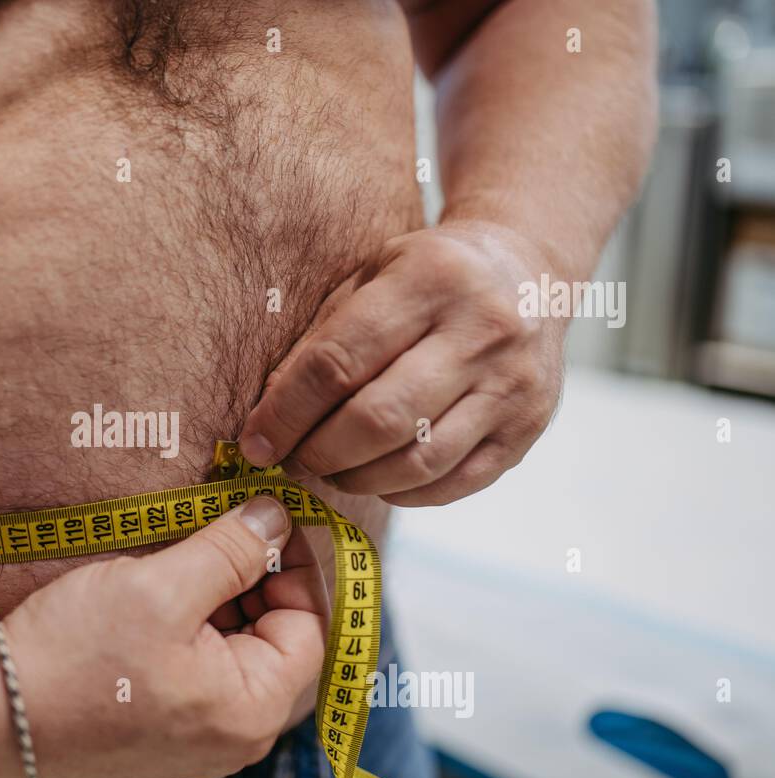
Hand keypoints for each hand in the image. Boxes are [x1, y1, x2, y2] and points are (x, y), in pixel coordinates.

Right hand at [0, 496, 326, 777]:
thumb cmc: (74, 656)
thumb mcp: (161, 586)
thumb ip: (232, 549)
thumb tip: (278, 516)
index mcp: (251, 711)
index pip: (312, 626)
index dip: (297, 564)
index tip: (265, 517)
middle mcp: (234, 738)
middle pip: (278, 641)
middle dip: (257, 580)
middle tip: (221, 528)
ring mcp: (196, 740)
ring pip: (237, 652)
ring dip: (221, 599)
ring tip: (179, 559)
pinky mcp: (160, 732)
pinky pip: (201, 671)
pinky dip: (191, 626)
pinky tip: (155, 596)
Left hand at [238, 221, 565, 505]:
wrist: (531, 275)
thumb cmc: (427, 278)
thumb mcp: (370, 278)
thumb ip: (320, 341)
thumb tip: (268, 419)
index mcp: (431, 279)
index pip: (338, 362)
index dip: (286, 412)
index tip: (255, 443)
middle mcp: (482, 331)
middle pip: (378, 420)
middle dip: (319, 453)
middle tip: (292, 461)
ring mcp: (511, 384)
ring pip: (416, 462)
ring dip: (357, 480)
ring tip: (331, 471)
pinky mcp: (527, 429)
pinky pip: (452, 484)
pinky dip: (402, 492)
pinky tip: (378, 477)